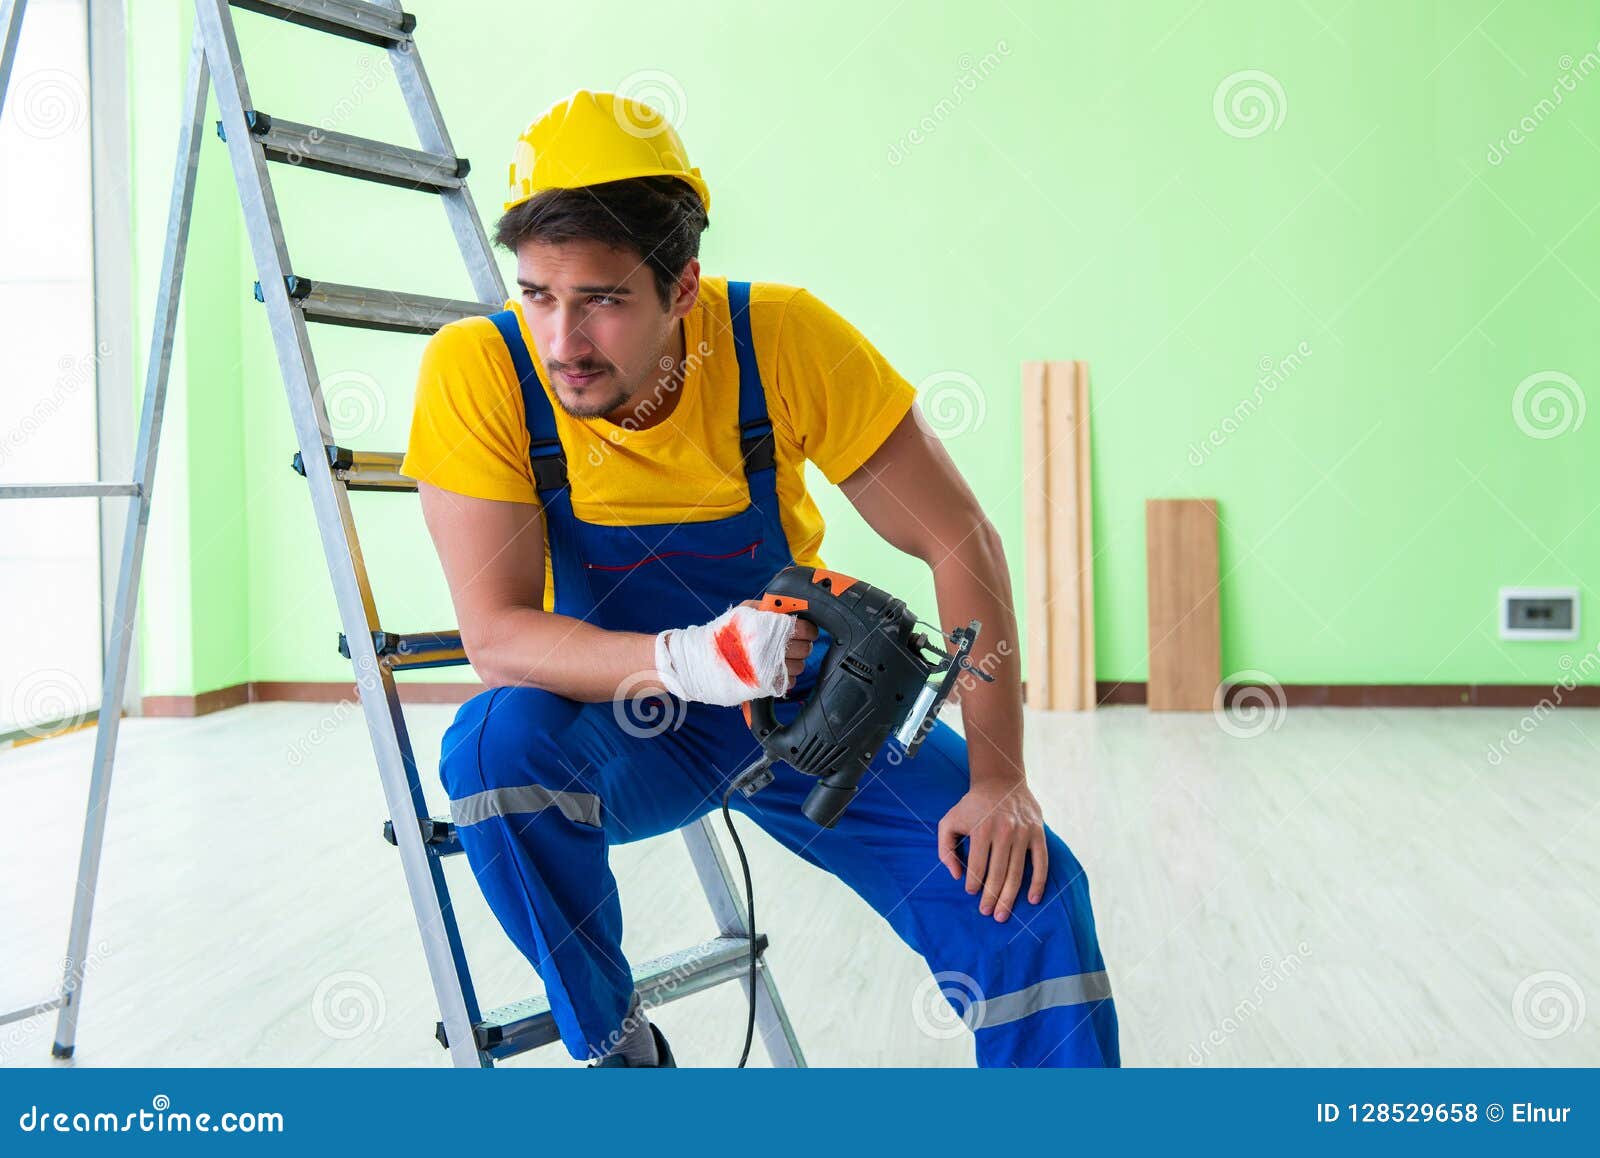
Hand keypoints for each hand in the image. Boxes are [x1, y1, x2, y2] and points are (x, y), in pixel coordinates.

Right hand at [653, 603, 814, 705]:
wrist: (699, 661)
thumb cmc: (723, 634)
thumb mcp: (744, 611)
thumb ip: (769, 607)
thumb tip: (791, 607)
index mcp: (770, 626)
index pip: (806, 629)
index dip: (808, 631)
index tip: (804, 631)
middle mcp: (772, 648)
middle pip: (806, 649)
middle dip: (802, 646)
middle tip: (791, 645)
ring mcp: (769, 669)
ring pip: (800, 667)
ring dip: (794, 663)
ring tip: (780, 658)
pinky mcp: (765, 686)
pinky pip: (789, 682)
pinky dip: (785, 677)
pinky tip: (773, 670)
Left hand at [936, 778, 1047, 921]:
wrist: (1001, 782)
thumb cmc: (972, 806)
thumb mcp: (949, 821)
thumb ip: (945, 849)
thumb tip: (955, 875)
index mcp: (981, 830)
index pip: (977, 867)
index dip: (973, 884)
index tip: (972, 893)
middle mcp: (1003, 832)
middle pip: (998, 874)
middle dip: (991, 898)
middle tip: (988, 914)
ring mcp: (1023, 834)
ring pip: (1017, 873)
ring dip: (1010, 897)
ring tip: (1002, 914)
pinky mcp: (1038, 833)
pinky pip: (1041, 863)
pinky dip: (1039, 883)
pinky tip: (1033, 899)